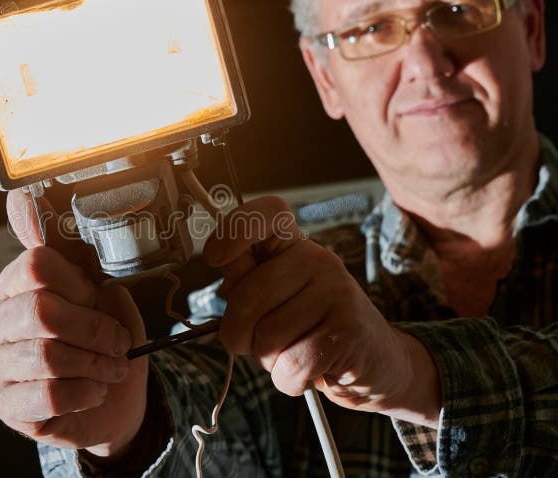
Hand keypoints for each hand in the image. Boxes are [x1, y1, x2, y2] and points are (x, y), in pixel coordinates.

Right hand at [0, 190, 148, 456]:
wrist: (110, 401)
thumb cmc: (101, 343)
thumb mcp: (100, 294)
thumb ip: (73, 254)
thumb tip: (22, 201)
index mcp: (16, 285)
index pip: (36, 265)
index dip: (78, 283)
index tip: (99, 297)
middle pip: (42, 311)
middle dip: (93, 329)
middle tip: (118, 342)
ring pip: (47, 357)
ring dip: (94, 364)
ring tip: (111, 368)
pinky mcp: (5, 404)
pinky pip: (47, 395)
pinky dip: (84, 392)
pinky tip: (93, 390)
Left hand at [203, 196, 439, 426]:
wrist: (377, 364)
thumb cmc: (311, 331)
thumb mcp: (274, 301)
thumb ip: (246, 280)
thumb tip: (222, 260)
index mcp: (294, 246)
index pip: (267, 212)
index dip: (233, 230)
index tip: (215, 257)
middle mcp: (318, 260)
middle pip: (245, 297)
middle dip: (239, 336)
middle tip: (264, 342)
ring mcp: (338, 292)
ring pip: (266, 337)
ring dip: (270, 361)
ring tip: (296, 353)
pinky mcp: (349, 331)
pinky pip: (291, 365)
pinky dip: (289, 381)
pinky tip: (311, 372)